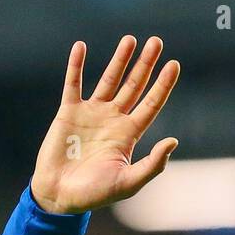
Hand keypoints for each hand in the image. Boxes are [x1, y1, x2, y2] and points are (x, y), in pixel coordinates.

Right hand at [30, 36, 180, 214]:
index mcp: (129, 135)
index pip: (152, 104)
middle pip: (134, 86)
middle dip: (146, 64)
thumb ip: (152, 164)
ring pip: (109, 80)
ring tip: (130, 39)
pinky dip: (75, 65)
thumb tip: (173, 141)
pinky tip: (81, 46)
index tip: (174, 64)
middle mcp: (113, 120)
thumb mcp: (128, 182)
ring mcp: (91, 114)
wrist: (59, 195)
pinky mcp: (68, 112)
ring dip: (119, 59)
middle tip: (157, 41)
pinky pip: (73, 83)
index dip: (163, 85)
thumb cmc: (95, 194)